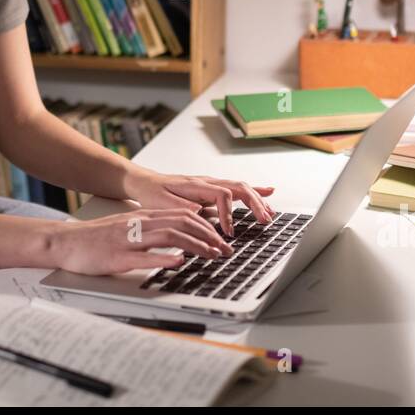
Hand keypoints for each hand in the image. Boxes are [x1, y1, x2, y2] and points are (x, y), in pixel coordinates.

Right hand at [47, 208, 236, 275]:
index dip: (206, 227)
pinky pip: (143, 256)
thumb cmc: (96, 238)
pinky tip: (178, 262)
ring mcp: (128, 240)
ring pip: (168, 237)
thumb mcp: (128, 228)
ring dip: (194, 245)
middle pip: (181, 223)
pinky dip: (164, 258)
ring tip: (211, 255)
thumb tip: (177, 238)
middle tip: (225, 249)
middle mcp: (138, 225)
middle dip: (208, 236)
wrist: (66, 242)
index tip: (221, 239)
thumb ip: (151, 230)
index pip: (181, 215)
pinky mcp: (117, 257)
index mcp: (142, 218)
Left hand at [121, 168, 275, 236]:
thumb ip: (181, 207)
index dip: (228, 213)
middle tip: (264, 221)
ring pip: (240, 188)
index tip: (228, 232)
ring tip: (269, 214)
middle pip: (238, 187)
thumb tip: (201, 212)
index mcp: (196, 185)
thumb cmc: (151, 193)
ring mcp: (211, 185)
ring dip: (257, 200)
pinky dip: (254, 191)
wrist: (144, 183)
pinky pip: (236, 189)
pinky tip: (268, 193)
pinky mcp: (212, 190)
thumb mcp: (161, 203)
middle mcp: (207, 182)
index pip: (222, 194)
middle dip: (254, 204)